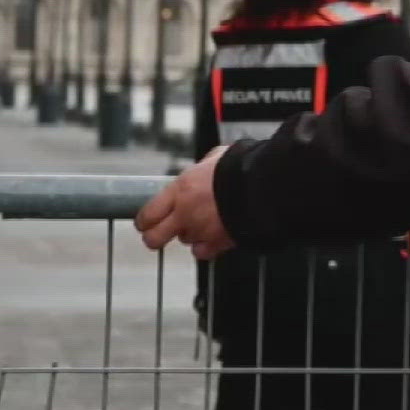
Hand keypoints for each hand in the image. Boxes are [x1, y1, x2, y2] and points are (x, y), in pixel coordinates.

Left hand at [135, 145, 234, 260]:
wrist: (264, 188)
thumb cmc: (243, 169)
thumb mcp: (217, 157)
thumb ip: (203, 167)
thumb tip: (204, 167)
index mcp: (180, 190)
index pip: (147, 214)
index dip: (145, 220)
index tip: (147, 221)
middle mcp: (184, 214)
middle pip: (153, 238)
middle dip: (155, 237)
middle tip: (161, 233)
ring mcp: (200, 231)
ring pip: (184, 242)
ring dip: (190, 234)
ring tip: (204, 224)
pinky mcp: (217, 243)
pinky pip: (203, 252)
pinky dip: (206, 247)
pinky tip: (214, 237)